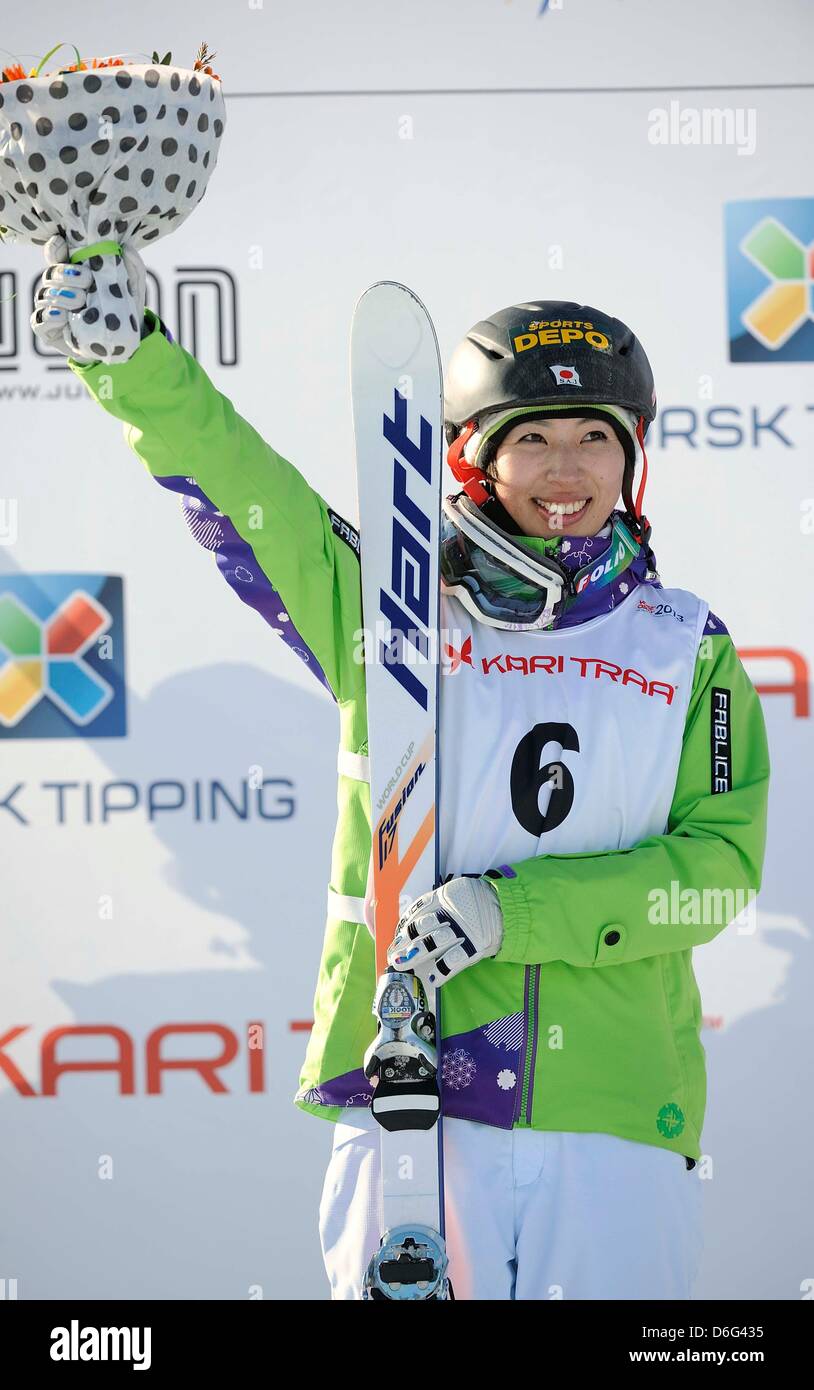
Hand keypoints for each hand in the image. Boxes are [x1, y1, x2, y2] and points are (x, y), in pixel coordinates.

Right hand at [30, 233, 146, 362]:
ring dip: (62, 296)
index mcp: (72, 273)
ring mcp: (50, 308)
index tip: (63, 246)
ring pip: (44, 295)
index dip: (55, 248)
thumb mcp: (132, 290)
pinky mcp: (47, 329)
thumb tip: (127, 249)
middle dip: (66, 274)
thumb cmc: (122, 311)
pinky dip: (48, 317)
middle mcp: (57, 288)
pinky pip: (38, 320)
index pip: (56, 254)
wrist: (119, 345)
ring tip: (81, 301)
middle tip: (87, 280)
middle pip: (51, 273)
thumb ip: (132, 269)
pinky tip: (62, 316)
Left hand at [387, 876, 503, 987]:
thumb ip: (439, 902)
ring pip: (432, 942)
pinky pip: (454, 960)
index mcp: (444, 897)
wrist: (510, 908)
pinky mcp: (474, 945)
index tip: (396, 934)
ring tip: (402, 962)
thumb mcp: (457, 892)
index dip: (404, 923)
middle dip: (404, 941)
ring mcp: (462, 930)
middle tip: (392, 953)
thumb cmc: (480, 902)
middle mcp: (450, 913)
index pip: (418, 910)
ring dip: (415, 954)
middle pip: (421, 927)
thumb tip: (415, 921)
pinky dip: (442, 970)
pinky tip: (433, 977)